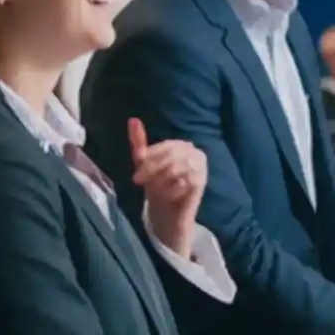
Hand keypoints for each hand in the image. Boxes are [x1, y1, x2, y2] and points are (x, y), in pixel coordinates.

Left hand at [130, 118, 206, 259]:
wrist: (168, 214)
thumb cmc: (156, 185)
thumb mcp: (143, 163)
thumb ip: (139, 142)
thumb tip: (132, 120)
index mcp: (181, 145)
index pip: (166, 146)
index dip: (150, 158)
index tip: (137, 171)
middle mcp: (195, 152)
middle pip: (172, 155)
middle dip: (152, 168)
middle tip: (138, 181)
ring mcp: (201, 167)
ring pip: (178, 168)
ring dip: (161, 181)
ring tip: (155, 190)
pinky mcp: (202, 182)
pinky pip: (184, 182)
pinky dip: (172, 190)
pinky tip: (168, 196)